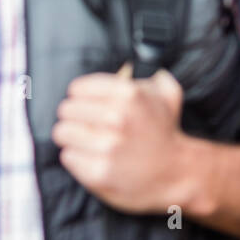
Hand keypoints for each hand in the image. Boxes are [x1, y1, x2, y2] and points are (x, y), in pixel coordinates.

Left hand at [52, 63, 191, 213]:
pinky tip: (94, 158)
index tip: (89, 105)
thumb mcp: (166, 93)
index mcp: (129, 94)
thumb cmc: (165, 132)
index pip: (77, 88)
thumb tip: (128, 66)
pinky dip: (77, 157)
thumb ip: (148, 74)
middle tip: (89, 125)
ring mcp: (107, 146)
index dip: (81, 97)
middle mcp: (117, 118)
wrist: (177, 173)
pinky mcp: (99, 172)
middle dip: (75, 117)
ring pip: (62, 133)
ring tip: (89, 142)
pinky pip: (68, 156)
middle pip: (66, 110)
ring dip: (73, 137)